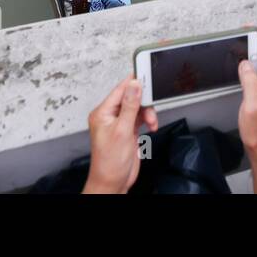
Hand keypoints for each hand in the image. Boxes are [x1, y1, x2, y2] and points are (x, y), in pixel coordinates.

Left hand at [83, 76, 157, 193]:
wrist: (113, 182)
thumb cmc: (110, 162)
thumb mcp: (122, 131)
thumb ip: (130, 106)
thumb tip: (134, 85)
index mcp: (103, 113)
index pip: (120, 90)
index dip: (134, 82)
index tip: (147, 73)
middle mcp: (110, 116)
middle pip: (131, 97)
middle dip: (144, 101)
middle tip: (154, 102)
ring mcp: (120, 123)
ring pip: (139, 107)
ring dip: (148, 113)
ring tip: (152, 122)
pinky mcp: (128, 130)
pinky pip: (141, 118)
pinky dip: (148, 120)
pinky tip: (151, 126)